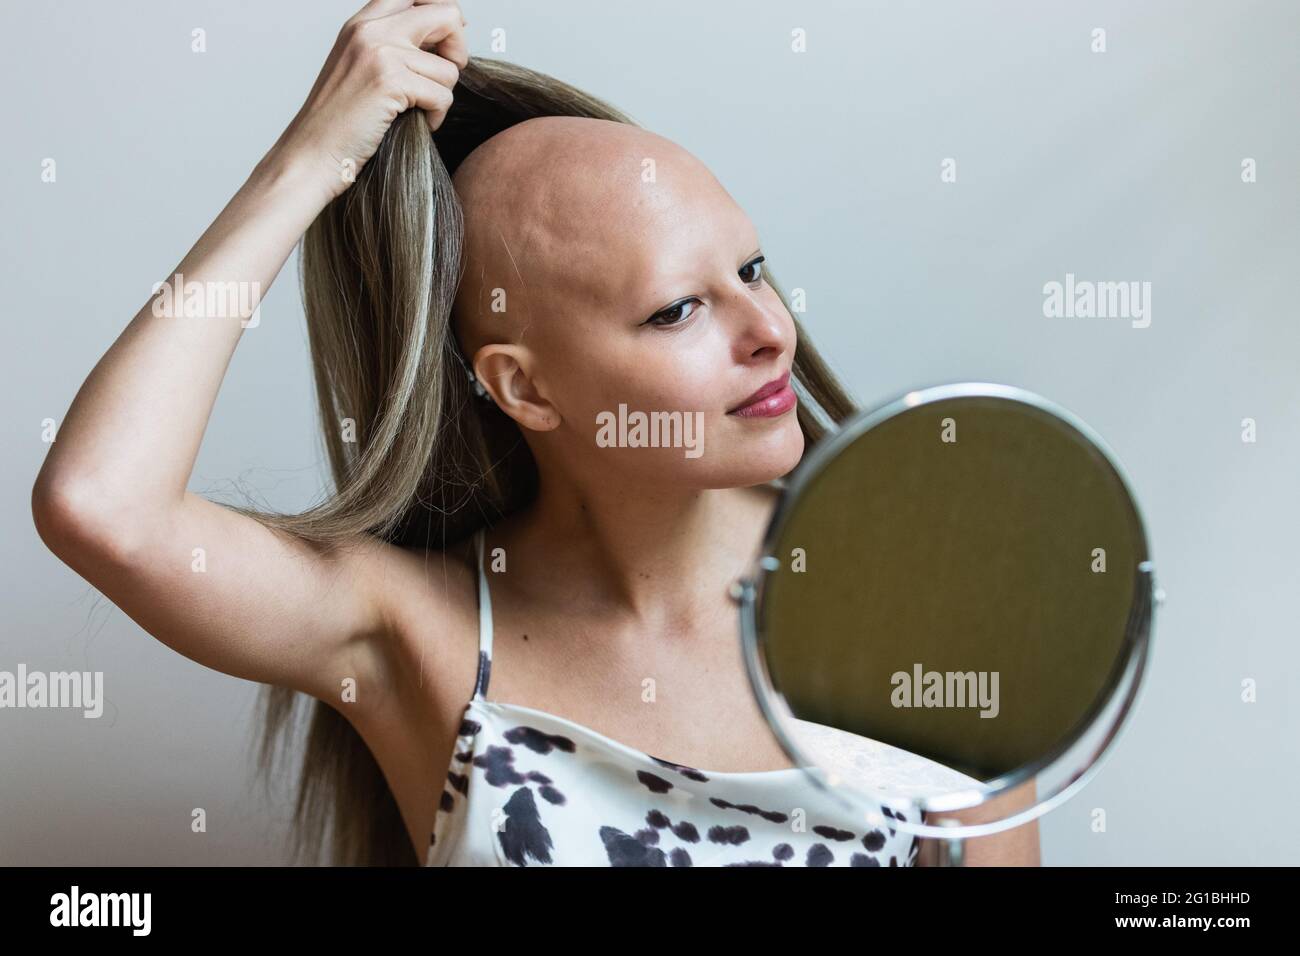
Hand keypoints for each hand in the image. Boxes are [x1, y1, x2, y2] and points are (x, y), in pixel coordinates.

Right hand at [267, 0, 467, 200]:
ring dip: (441, 97)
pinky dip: (436, 117)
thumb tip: (447, 39)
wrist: (311, 154)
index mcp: (362, 22)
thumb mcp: (361, 68)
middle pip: (447, 14)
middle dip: (458, 48)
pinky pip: (443, 95)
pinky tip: (416, 124)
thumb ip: (394, 46)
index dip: (443, 19)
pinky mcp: (390, 81)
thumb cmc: (340, 123)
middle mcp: (371, 29)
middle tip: (444, 77)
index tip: (442, 47)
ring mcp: (380, 52)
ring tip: (417, 112)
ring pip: (449, 68)